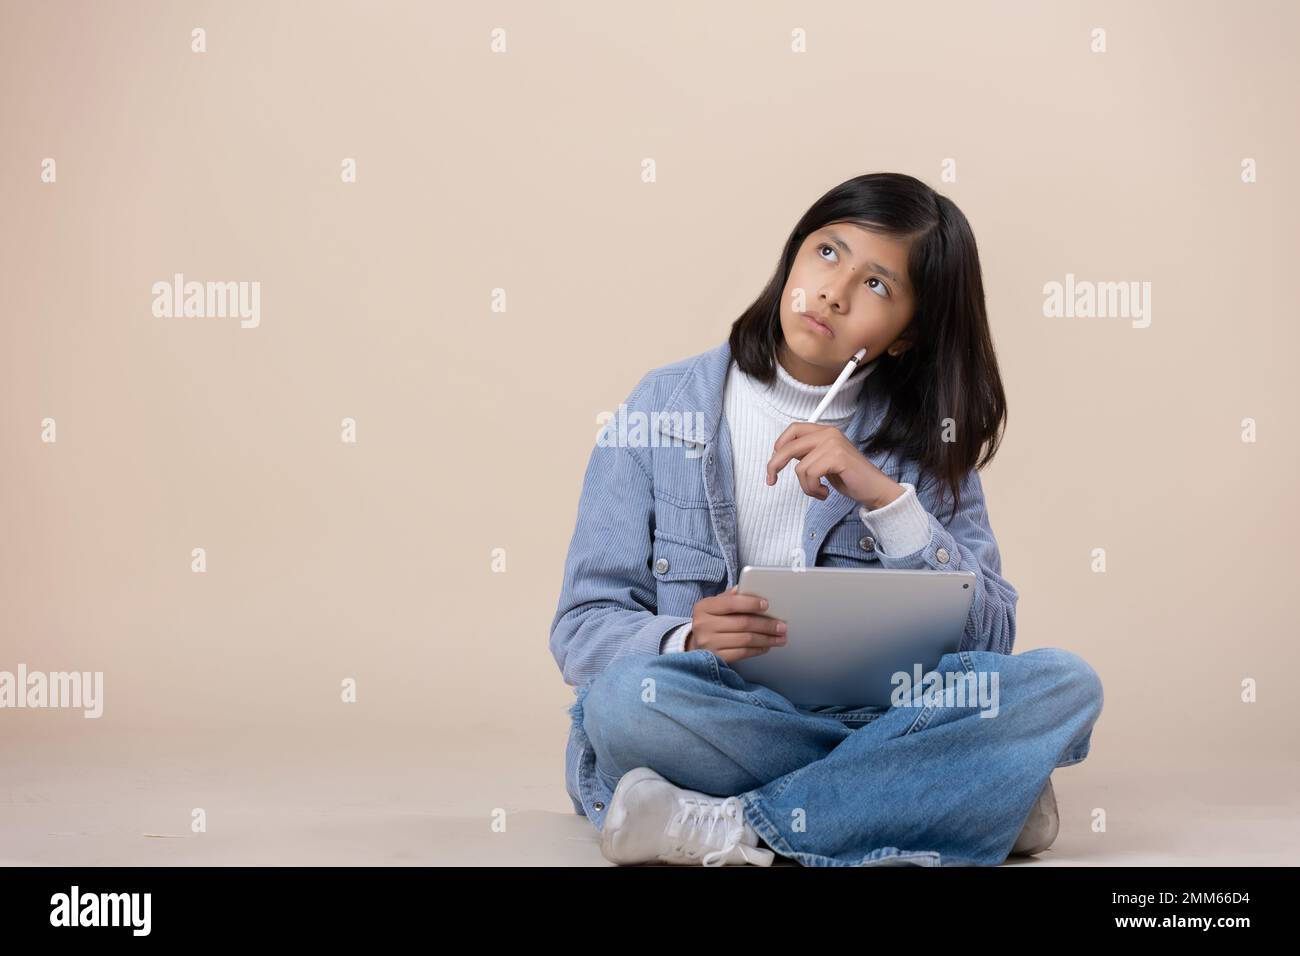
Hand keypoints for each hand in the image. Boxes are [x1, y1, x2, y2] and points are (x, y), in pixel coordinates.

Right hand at [685, 585, 786, 663]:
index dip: (751, 603)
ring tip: (779, 637)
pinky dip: (758, 650)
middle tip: (782, 626)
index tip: (767, 604)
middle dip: (766, 625)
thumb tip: (748, 588)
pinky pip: (742, 653)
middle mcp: (703, 625)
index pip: (730, 603)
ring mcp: (708, 643)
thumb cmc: (711, 621)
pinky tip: (766, 646)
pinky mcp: (716, 657)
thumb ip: (730, 597)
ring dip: (767, 639)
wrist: (696, 643)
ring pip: (745, 640)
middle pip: (742, 623)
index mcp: (704, 607)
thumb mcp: (715, 605)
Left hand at [765, 422, 902, 508]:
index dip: (779, 444)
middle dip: (775, 464)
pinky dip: (813, 489)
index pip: (794, 429)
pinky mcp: (837, 456)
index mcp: (825, 432)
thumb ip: (808, 453)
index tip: (773, 462)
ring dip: (806, 486)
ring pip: (800, 467)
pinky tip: (824, 492)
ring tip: (818, 491)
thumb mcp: (824, 462)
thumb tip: (783, 453)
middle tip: (771, 479)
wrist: (874, 488)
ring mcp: (833, 444)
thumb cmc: (850, 477)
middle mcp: (829, 434)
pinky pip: (810, 474)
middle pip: (789, 446)